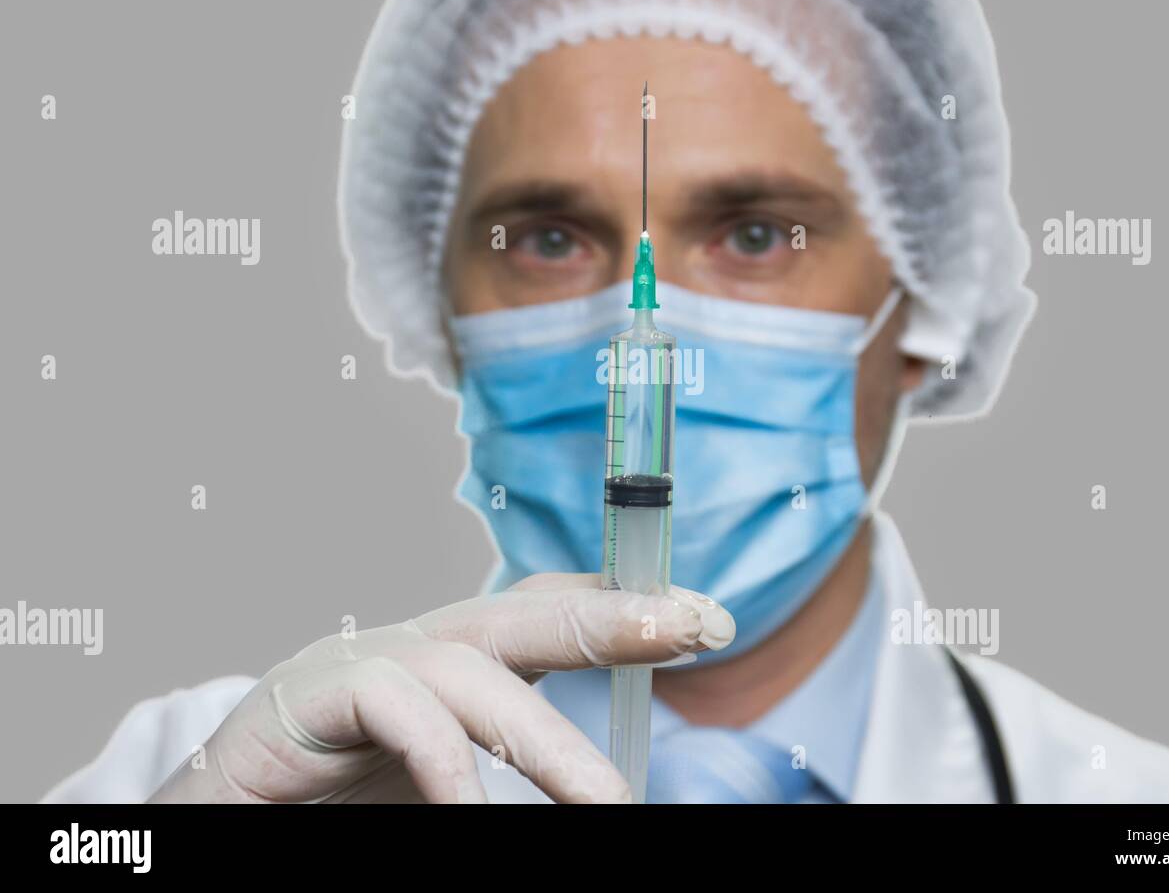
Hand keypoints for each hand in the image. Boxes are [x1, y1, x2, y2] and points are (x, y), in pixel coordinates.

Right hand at [148, 574, 733, 802]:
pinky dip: (448, 763)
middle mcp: (415, 648)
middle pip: (524, 613)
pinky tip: (475, 809)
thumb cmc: (336, 799)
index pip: (542, 614)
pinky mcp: (307, 697)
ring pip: (471, 669)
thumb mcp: (443, 781)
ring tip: (607, 803)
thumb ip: (508, 766)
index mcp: (453, 661)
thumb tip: (606, 792)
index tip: (702, 618)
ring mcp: (360, 662)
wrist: (218, 807)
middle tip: (699, 622)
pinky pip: (396, 710)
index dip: (619, 607)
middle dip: (614, 616)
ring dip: (547, 739)